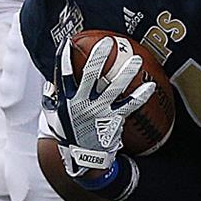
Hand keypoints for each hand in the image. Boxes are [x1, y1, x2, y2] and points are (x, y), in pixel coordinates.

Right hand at [48, 34, 155, 177]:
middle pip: (91, 76)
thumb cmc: (70, 133)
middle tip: (108, 42)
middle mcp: (82, 103)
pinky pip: (128, 105)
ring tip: (136, 59)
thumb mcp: (55, 116)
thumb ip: (53, 99)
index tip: (68, 42)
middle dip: (98, 57)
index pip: (64, 75)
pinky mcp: (113, 119)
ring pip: (113, 88)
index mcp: (66, 100)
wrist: (84, 158)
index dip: (65, 59)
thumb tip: (51, 83)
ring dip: (126, 73)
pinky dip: (139, 96)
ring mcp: (99, 111)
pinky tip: (149, 86)